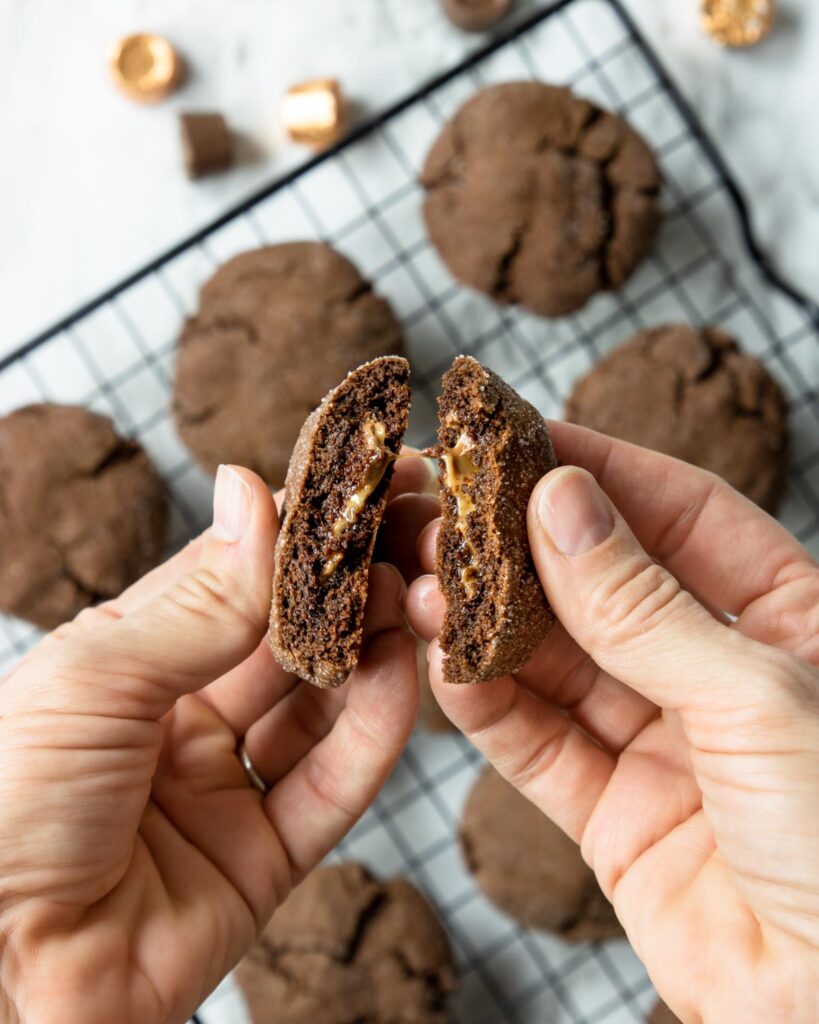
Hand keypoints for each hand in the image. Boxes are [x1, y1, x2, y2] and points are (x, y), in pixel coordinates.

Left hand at [0, 462, 421, 1023]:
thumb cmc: (4, 807)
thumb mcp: (96, 679)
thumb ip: (195, 600)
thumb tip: (250, 489)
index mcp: (133, 659)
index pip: (233, 574)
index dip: (298, 526)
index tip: (360, 478)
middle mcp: (185, 716)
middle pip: (289, 636)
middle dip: (351, 583)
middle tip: (412, 530)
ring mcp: (226, 786)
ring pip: (322, 706)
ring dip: (373, 648)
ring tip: (417, 594)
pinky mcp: (263, 859)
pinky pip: (332, 786)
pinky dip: (374, 731)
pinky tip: (406, 673)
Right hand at [407, 421, 818, 1023]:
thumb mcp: (756, 699)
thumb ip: (645, 606)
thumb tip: (561, 503)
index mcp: (783, 617)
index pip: (676, 512)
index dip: (595, 468)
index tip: (514, 436)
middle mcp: (712, 668)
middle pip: (597, 581)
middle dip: (516, 544)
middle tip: (440, 507)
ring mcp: (657, 738)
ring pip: (553, 659)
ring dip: (484, 621)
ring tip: (424, 583)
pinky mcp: (610, 810)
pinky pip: (535, 744)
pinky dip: (485, 706)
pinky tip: (444, 666)